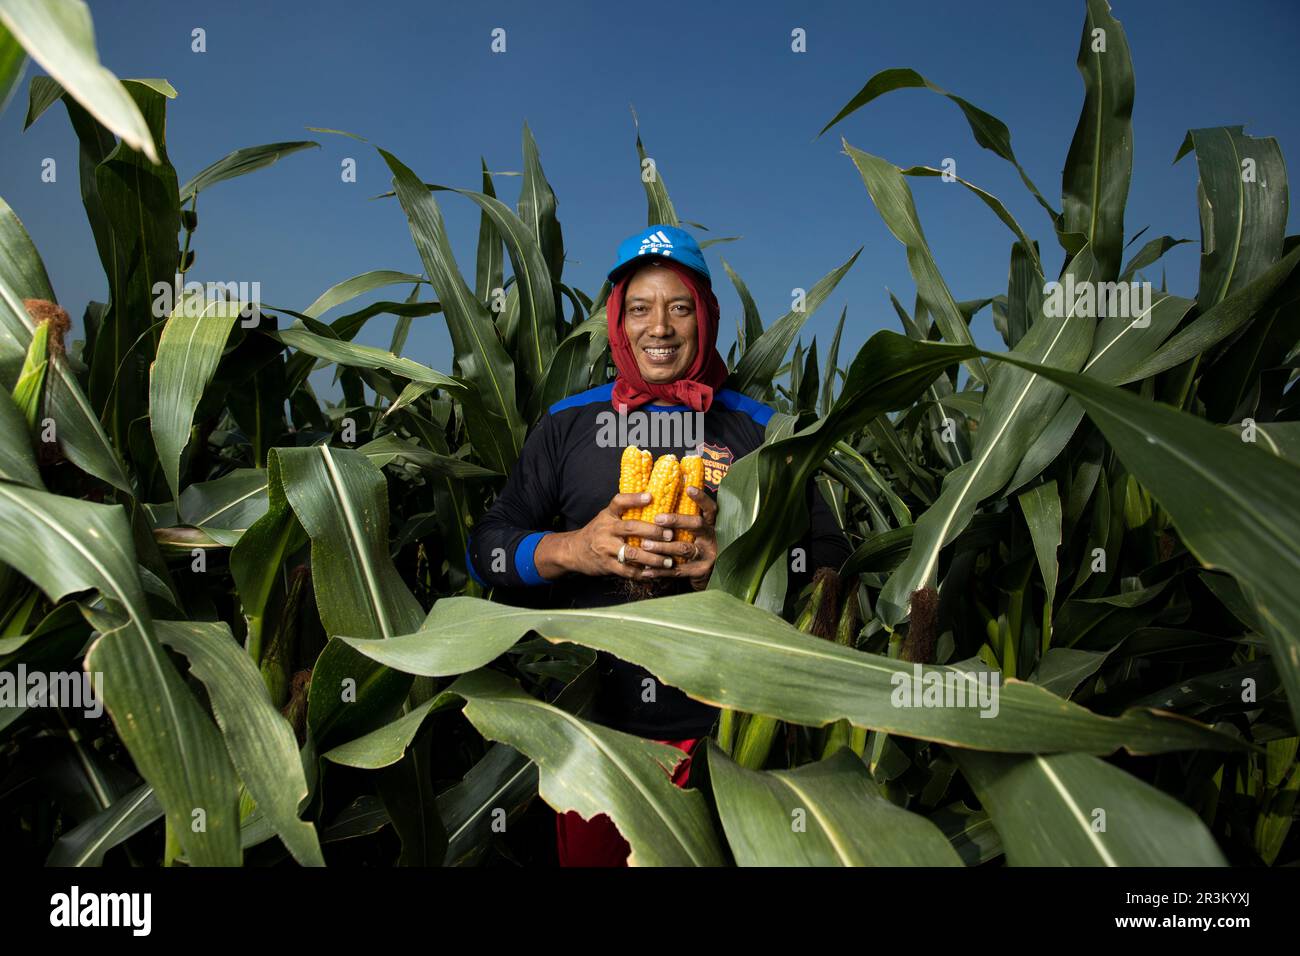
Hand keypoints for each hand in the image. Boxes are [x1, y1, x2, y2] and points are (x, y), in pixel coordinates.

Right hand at [534, 491, 678, 579]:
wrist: (573, 551)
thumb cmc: (597, 532)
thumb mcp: (606, 517)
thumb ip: (625, 512)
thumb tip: (653, 501)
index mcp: (607, 515)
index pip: (619, 502)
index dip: (634, 498)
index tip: (650, 496)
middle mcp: (606, 529)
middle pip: (630, 527)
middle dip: (652, 532)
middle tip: (669, 535)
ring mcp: (605, 548)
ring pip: (631, 553)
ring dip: (652, 558)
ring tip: (668, 561)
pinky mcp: (606, 565)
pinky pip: (626, 570)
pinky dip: (642, 573)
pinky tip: (654, 574)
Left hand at [628, 485, 717, 588]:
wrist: (711, 576)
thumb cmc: (696, 545)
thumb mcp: (697, 530)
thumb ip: (685, 514)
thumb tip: (666, 490)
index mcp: (710, 525)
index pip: (710, 508)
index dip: (701, 498)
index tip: (688, 488)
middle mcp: (711, 538)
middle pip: (696, 525)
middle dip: (676, 520)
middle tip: (657, 518)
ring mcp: (707, 556)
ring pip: (683, 549)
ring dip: (662, 546)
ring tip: (644, 544)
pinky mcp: (699, 571)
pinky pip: (676, 570)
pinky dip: (659, 569)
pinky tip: (645, 569)